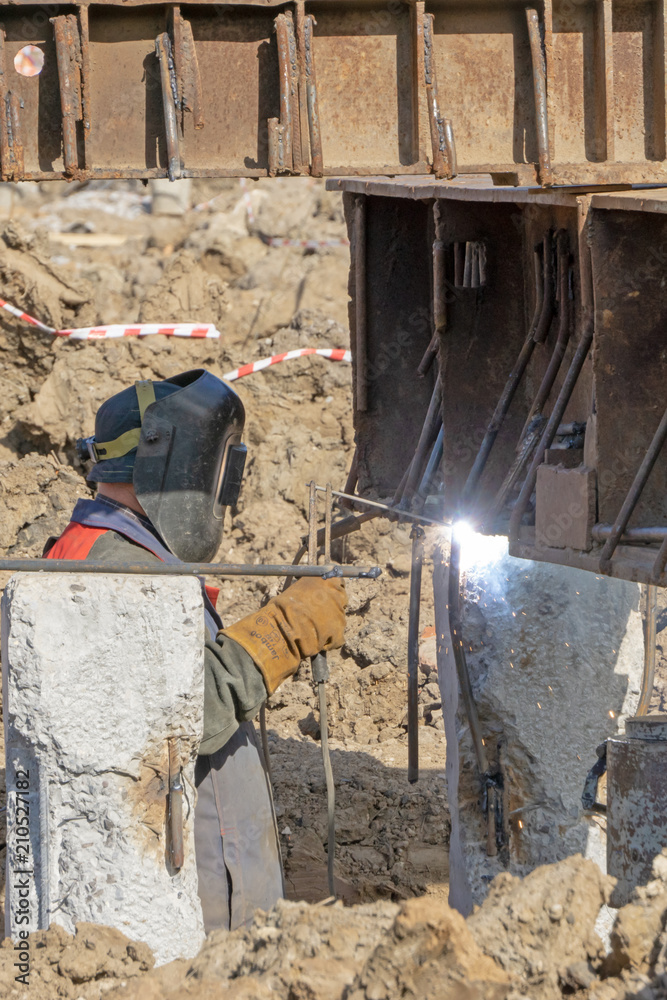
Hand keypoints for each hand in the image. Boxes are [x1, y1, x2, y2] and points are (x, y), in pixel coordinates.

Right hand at [219, 576, 346, 693]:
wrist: (280, 628)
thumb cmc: (282, 608)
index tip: (325, 596)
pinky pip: (338, 638)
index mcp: (325, 581)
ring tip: (313, 629)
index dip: (332, 590)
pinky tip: (317, 641)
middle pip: (341, 601)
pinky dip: (330, 641)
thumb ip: (312, 590)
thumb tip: (315, 592)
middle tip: (318, 614)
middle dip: (331, 607)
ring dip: (330, 624)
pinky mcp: (339, 633)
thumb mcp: (297, 590)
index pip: (338, 582)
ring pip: (339, 620)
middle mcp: (335, 595)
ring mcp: (339, 614)